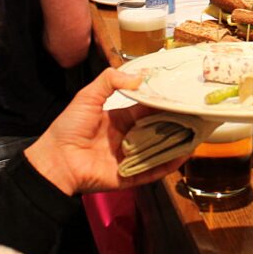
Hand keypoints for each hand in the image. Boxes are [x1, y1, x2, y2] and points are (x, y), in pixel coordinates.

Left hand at [24, 69, 186, 195]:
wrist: (55, 161)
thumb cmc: (70, 127)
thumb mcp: (88, 96)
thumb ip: (110, 81)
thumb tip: (140, 77)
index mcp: (119, 119)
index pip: (146, 109)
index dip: (162, 102)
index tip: (179, 95)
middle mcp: (127, 137)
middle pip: (156, 129)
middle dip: (174, 122)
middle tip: (195, 113)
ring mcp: (129, 158)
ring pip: (158, 150)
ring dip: (176, 142)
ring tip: (197, 132)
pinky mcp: (129, 176)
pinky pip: (152, 171)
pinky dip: (168, 165)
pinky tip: (184, 155)